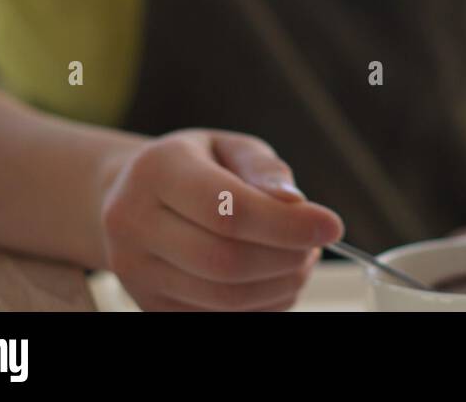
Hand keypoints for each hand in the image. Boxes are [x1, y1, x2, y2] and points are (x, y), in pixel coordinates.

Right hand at [98, 129, 343, 310]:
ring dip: (280, 286)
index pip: (227, 210)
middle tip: (316, 246)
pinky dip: (261, 306)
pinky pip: (217, 318)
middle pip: (226, 261)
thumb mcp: (230, 147)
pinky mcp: (149, 306)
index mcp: (157, 172)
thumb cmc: (196, 166)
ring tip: (300, 261)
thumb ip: (264, 169)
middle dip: (287, 259)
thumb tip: (295, 202)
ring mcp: (135, 272)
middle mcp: (133, 224)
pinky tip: (275, 281)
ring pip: (223, 298)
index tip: (332, 226)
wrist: (133, 197)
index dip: (287, 225)